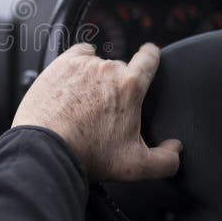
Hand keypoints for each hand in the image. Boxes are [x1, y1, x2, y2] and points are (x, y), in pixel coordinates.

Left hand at [13, 43, 181, 181]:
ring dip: (94, 78)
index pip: (149, 58)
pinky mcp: (60, 65)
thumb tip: (175, 150)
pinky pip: (76, 55)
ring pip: (96, 64)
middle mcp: (107, 69)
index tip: (151, 54)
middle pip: (119, 69)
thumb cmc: (88, 154)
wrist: (47, 147)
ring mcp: (82, 65)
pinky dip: (78, 63)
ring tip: (85, 103)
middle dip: (117, 85)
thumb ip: (165, 160)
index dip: (152, 54)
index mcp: (130, 86)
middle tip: (106, 109)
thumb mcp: (135, 166)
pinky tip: (74, 78)